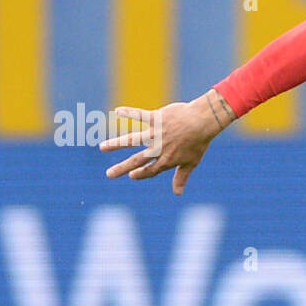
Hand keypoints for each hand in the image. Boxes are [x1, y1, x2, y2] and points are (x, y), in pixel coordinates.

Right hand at [99, 90, 234, 194]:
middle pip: (137, 160)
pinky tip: (117, 111)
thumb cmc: (198, 142)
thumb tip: (177, 193)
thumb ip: (181, 177)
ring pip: (132, 140)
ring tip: (102, 148)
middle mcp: (158, 148)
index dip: (141, 174)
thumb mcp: (191, 162)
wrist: (202, 122)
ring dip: (116, 144)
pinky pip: (140, 115)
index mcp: (166, 160)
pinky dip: (129, 113)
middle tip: (109, 174)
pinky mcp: (156, 118)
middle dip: (122, 168)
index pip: (150, 170)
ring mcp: (156, 134)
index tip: (131, 176)